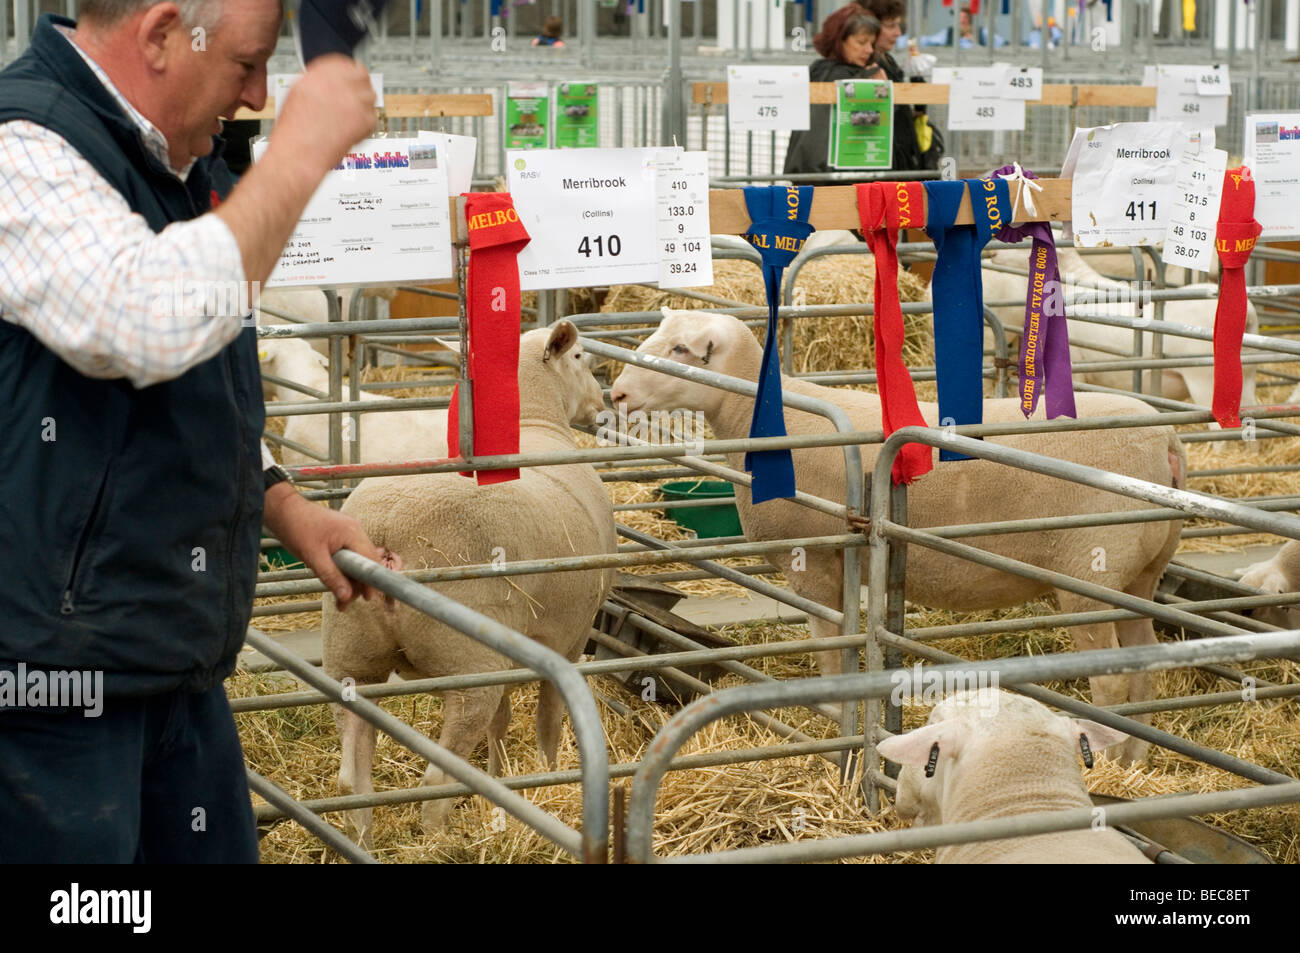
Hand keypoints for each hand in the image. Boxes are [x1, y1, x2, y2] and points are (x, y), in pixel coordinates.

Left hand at [262, 483, 403, 608]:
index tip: (367, 597)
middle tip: (344, 603)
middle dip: (357, 584)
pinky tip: (334, 582)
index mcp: (352, 533)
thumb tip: (346, 596)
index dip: (370, 581)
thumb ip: (331, 576)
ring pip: (356, 561)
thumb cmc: (296, 528)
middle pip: (365, 563)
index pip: (371, 561)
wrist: (282, 510)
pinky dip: (342, 570)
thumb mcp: (313, 556)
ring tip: (338, 599)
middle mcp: (354, 532)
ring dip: (349, 579)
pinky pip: (347, 556)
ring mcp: (347, 533)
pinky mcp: (339, 536)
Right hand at [271, 55, 376, 179]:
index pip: (345, 62)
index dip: (350, 71)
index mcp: (319, 74)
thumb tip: (334, 80)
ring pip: (370, 96)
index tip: (351, 77)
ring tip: (348, 120)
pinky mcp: (366, 119)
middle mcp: (338, 84)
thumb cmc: (293, 132)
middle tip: (355, 99)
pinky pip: (372, 118)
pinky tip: (348, 132)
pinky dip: (364, 126)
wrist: (298, 156)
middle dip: (359, 87)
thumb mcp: (298, 94)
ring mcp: (354, 101)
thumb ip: (319, 83)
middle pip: (362, 76)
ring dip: (363, 106)